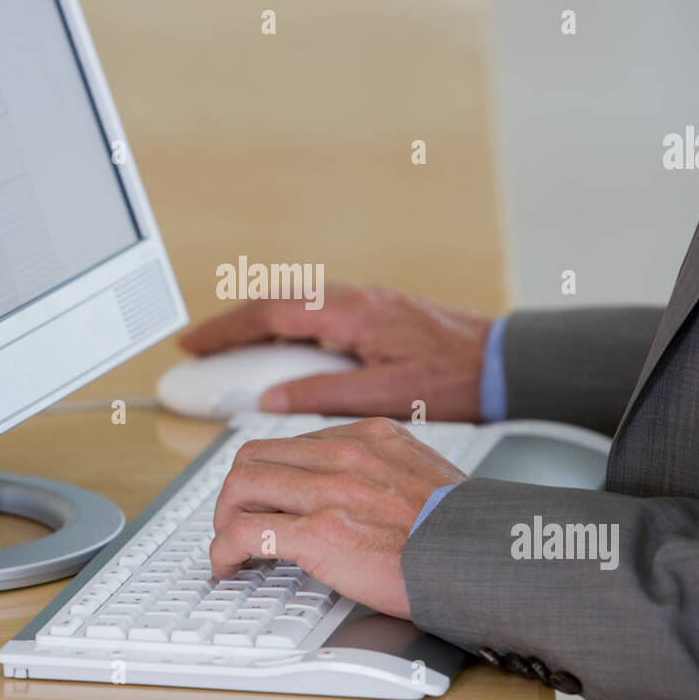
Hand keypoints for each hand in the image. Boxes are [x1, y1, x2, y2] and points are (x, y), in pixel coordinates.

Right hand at [180, 285, 491, 419]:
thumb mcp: (386, 396)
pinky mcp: (378, 314)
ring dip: (259, 327)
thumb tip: (274, 398)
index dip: (225, 330)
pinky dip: (289, 331)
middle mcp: (356, 300)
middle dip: (232, 326)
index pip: (271, 313)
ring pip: (296, 306)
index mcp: (352, 314)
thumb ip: (326, 394)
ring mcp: (367, 304)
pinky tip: (286, 356)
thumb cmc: (456, 379)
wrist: (505, 362)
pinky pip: (318, 314)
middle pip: (276, 303)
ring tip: (233, 355)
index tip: (193, 344)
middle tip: (199, 349)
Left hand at [210, 416, 466, 617]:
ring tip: (227, 546)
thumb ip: (386, 472)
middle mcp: (345, 454)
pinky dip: (225, 550)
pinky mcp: (319, 532)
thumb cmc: (464, 531)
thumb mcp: (426, 476)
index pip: (293, 443)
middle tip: (234, 520)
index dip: (267, 473)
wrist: (484, 559)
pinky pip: (247, 533)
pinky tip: (227, 566)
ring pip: (242, 487)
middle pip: (255, 456)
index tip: (262, 498)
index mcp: (370, 436)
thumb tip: (359, 492)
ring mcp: (330, 491)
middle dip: (235, 492)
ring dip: (224, 519)